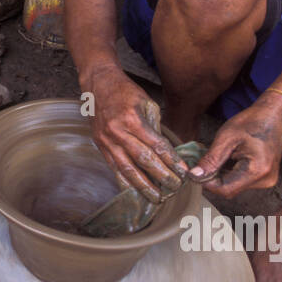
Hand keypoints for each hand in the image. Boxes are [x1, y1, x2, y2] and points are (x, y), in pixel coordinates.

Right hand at [84, 66, 189, 201]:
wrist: (98, 84)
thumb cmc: (126, 91)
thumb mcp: (147, 104)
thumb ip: (155, 128)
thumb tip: (167, 152)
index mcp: (132, 119)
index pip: (156, 145)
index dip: (171, 160)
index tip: (183, 172)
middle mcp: (118, 131)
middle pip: (143, 160)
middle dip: (161, 176)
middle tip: (175, 188)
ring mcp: (106, 140)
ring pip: (127, 168)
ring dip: (143, 185)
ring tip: (156, 198)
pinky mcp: (100, 145)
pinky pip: (114, 167)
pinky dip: (125, 181)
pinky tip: (135, 191)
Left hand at [190, 94, 281, 197]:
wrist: (275, 116)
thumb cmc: (252, 122)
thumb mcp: (226, 137)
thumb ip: (211, 159)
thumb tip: (195, 175)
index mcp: (257, 170)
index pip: (225, 189)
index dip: (206, 183)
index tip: (192, 171)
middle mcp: (265, 180)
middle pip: (229, 190)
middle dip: (211, 178)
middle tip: (200, 162)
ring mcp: (267, 181)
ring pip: (233, 187)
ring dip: (220, 176)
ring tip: (215, 157)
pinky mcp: (265, 179)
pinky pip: (241, 182)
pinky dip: (229, 174)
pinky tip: (226, 160)